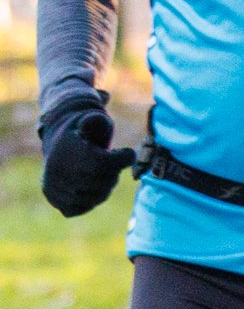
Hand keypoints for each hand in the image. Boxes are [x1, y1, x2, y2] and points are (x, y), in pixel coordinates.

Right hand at [37, 98, 128, 217]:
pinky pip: (79, 208)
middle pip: (103, 183)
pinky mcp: (54, 198)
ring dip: (103, 189)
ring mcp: (55, 186)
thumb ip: (99, 118)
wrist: (58, 142)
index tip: (125, 153)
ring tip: (100, 174)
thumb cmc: (83, 131)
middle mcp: (60, 170)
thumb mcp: (91, 120)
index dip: (124, 158)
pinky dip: (89, 201)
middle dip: (112, 175)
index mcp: (71, 151)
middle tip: (111, 166)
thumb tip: (103, 99)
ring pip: (93, 198)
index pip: (108, 163)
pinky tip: (90, 186)